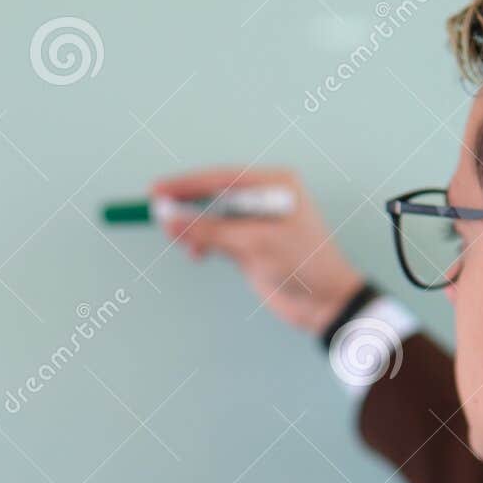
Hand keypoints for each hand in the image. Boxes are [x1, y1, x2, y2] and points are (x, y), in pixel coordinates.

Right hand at [150, 167, 365, 334]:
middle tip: (156, 212)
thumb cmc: (303, 266)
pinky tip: (195, 253)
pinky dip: (202, 243)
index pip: (222, 178)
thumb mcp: (254, 244)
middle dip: (186, 205)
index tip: (156, 190)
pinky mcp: (251, 246)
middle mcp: (266, 199)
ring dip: (193, 229)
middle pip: (214, 195)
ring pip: (212, 218)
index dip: (186, 184)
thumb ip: (209, 230)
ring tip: (183, 244)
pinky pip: (216, 237)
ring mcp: (257, 223)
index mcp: (276, 185)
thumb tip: (169, 218)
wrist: (325, 304)